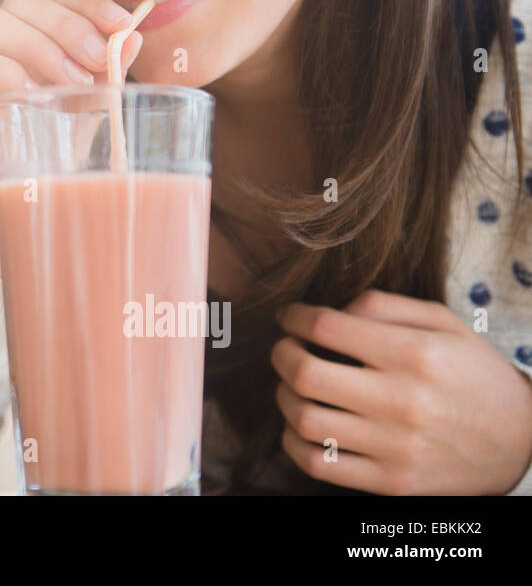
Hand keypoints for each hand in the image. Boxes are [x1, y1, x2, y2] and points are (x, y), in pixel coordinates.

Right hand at [0, 0, 140, 277]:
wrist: (0, 235)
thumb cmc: (42, 175)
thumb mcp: (84, 121)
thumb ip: (104, 80)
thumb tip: (134, 36)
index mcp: (28, 52)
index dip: (85, 1)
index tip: (122, 23)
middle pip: (19, 1)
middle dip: (66, 22)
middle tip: (97, 61)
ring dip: (38, 44)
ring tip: (70, 83)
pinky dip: (1, 68)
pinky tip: (32, 94)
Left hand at [272, 289, 531, 494]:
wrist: (521, 442)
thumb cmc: (473, 374)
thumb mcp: (443, 323)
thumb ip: (383, 305)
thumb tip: (329, 309)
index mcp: (414, 354)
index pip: (326, 326)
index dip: (294, 317)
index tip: (289, 317)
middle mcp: (401, 400)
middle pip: (304, 373)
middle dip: (280, 354)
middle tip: (285, 348)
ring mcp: (394, 446)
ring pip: (304, 419)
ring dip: (284, 396)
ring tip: (293, 386)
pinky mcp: (390, 481)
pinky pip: (318, 463)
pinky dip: (294, 441)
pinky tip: (301, 425)